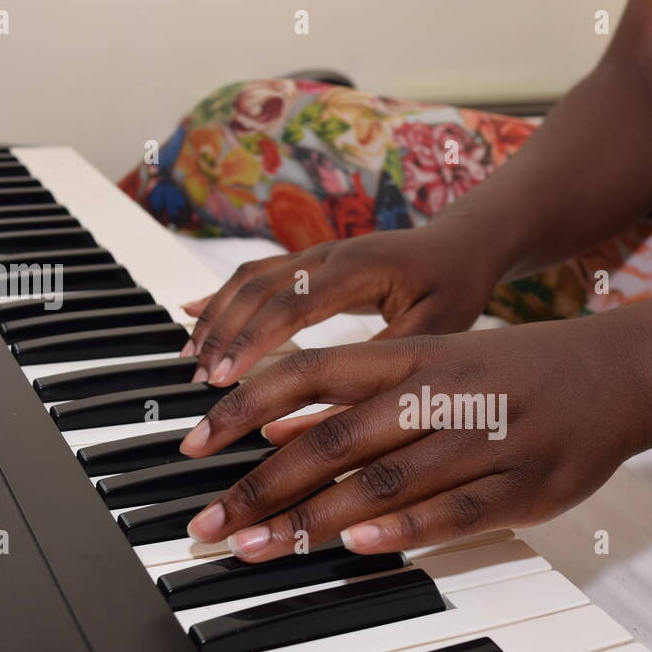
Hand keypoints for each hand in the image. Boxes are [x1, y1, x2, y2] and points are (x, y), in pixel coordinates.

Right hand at [180, 224, 499, 385]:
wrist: (461, 245)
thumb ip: (384, 362)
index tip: (223, 381)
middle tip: (197, 384)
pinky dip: (223, 297)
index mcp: (361, 268)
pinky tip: (192, 314)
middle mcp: (329, 254)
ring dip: (217, 318)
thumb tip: (333, 406)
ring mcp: (315, 254)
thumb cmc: (454, 289)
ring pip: (250, 279)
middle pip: (258, 289)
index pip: (293, 305)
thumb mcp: (434, 332)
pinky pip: (257, 275)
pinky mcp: (309, 262)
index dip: (253, 343)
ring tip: (190, 361)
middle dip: (222, 336)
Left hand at [180, 312, 651, 558]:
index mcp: (412, 355)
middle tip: (210, 527)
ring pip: (385, 482)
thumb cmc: (510, 371)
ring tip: (259, 549)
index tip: (191, 447)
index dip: (243, 408)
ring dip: (314, 519)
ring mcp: (482, 441)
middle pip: (333, 439)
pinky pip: (455, 512)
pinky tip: (358, 549)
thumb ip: (354, 389)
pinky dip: (404, 530)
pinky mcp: (521, 486)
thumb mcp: (432, 361)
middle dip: (263, 486)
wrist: (616, 372)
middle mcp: (439, 394)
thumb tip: (270, 424)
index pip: (308, 373)